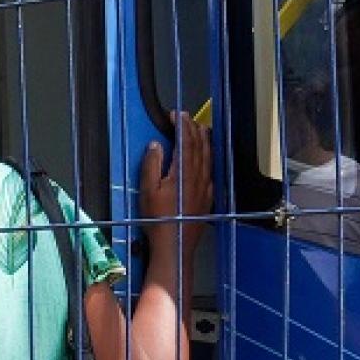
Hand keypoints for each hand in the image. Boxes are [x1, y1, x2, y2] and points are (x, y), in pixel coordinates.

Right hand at [139, 111, 214, 244]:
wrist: (176, 244)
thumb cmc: (158, 219)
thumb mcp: (147, 191)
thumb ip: (152, 166)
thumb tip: (156, 145)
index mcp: (182, 172)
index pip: (185, 142)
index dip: (182, 126)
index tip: (176, 114)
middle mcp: (198, 176)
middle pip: (199, 146)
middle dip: (193, 129)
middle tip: (187, 117)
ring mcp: (205, 186)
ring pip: (208, 157)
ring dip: (204, 140)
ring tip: (201, 128)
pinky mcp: (208, 196)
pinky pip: (211, 170)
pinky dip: (209, 157)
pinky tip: (207, 156)